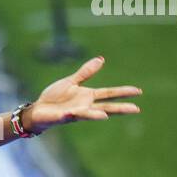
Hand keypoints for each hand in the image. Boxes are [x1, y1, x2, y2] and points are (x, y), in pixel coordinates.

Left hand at [27, 56, 141, 133]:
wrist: (38, 109)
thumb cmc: (54, 97)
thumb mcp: (71, 82)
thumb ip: (85, 73)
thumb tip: (101, 59)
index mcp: (88, 96)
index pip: (109, 94)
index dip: (123, 92)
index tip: (138, 91)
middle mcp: (85, 106)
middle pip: (106, 107)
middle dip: (120, 108)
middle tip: (136, 109)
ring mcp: (74, 113)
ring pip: (87, 114)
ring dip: (95, 115)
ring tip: (106, 115)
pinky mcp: (61, 117)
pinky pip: (67, 116)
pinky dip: (70, 114)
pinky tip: (72, 113)